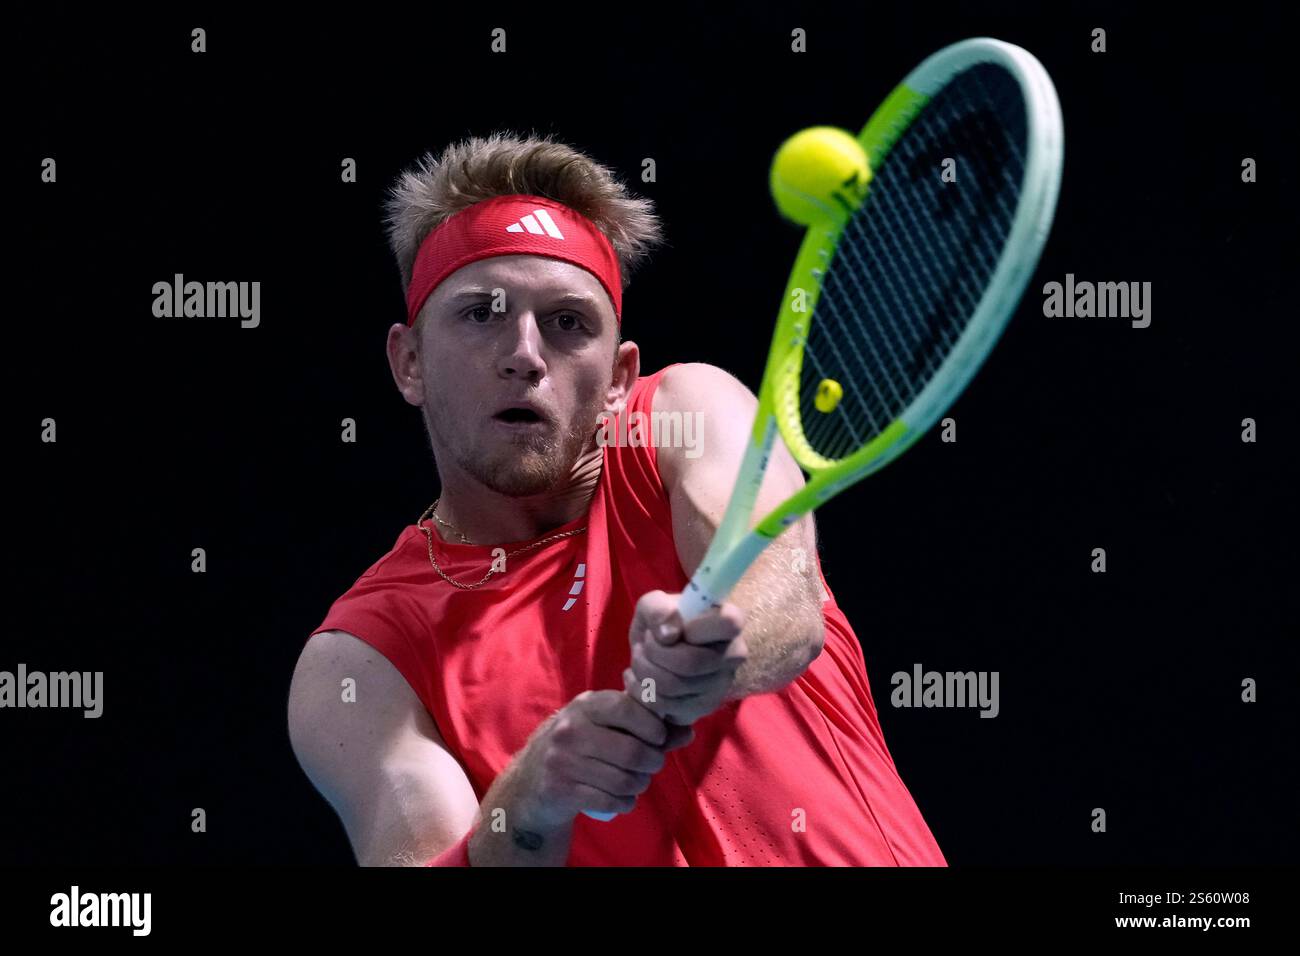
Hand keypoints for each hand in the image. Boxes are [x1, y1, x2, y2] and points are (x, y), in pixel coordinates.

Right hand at [517, 689, 693, 827]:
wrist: (533, 778)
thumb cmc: (581, 744)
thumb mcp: (607, 725)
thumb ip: (648, 726)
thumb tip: (687, 731)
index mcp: (586, 705)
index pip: (629, 709)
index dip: (653, 727)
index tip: (659, 737)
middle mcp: (571, 730)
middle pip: (633, 751)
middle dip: (652, 762)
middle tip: (651, 764)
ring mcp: (563, 760)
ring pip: (623, 780)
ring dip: (639, 785)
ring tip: (636, 780)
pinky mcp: (561, 789)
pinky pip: (610, 801)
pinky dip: (625, 802)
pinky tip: (622, 797)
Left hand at [624, 589, 747, 726]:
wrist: (656, 653)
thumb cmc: (662, 622)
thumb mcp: (652, 605)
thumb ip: (657, 609)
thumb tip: (668, 635)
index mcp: (729, 621)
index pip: (728, 623)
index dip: (695, 628)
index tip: (677, 628)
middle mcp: (734, 654)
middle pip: (690, 662)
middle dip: (654, 652)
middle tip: (645, 643)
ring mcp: (721, 685)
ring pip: (674, 686)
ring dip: (644, 670)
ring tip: (640, 658)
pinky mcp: (703, 708)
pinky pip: (665, 705)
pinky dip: (642, 691)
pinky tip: (641, 678)